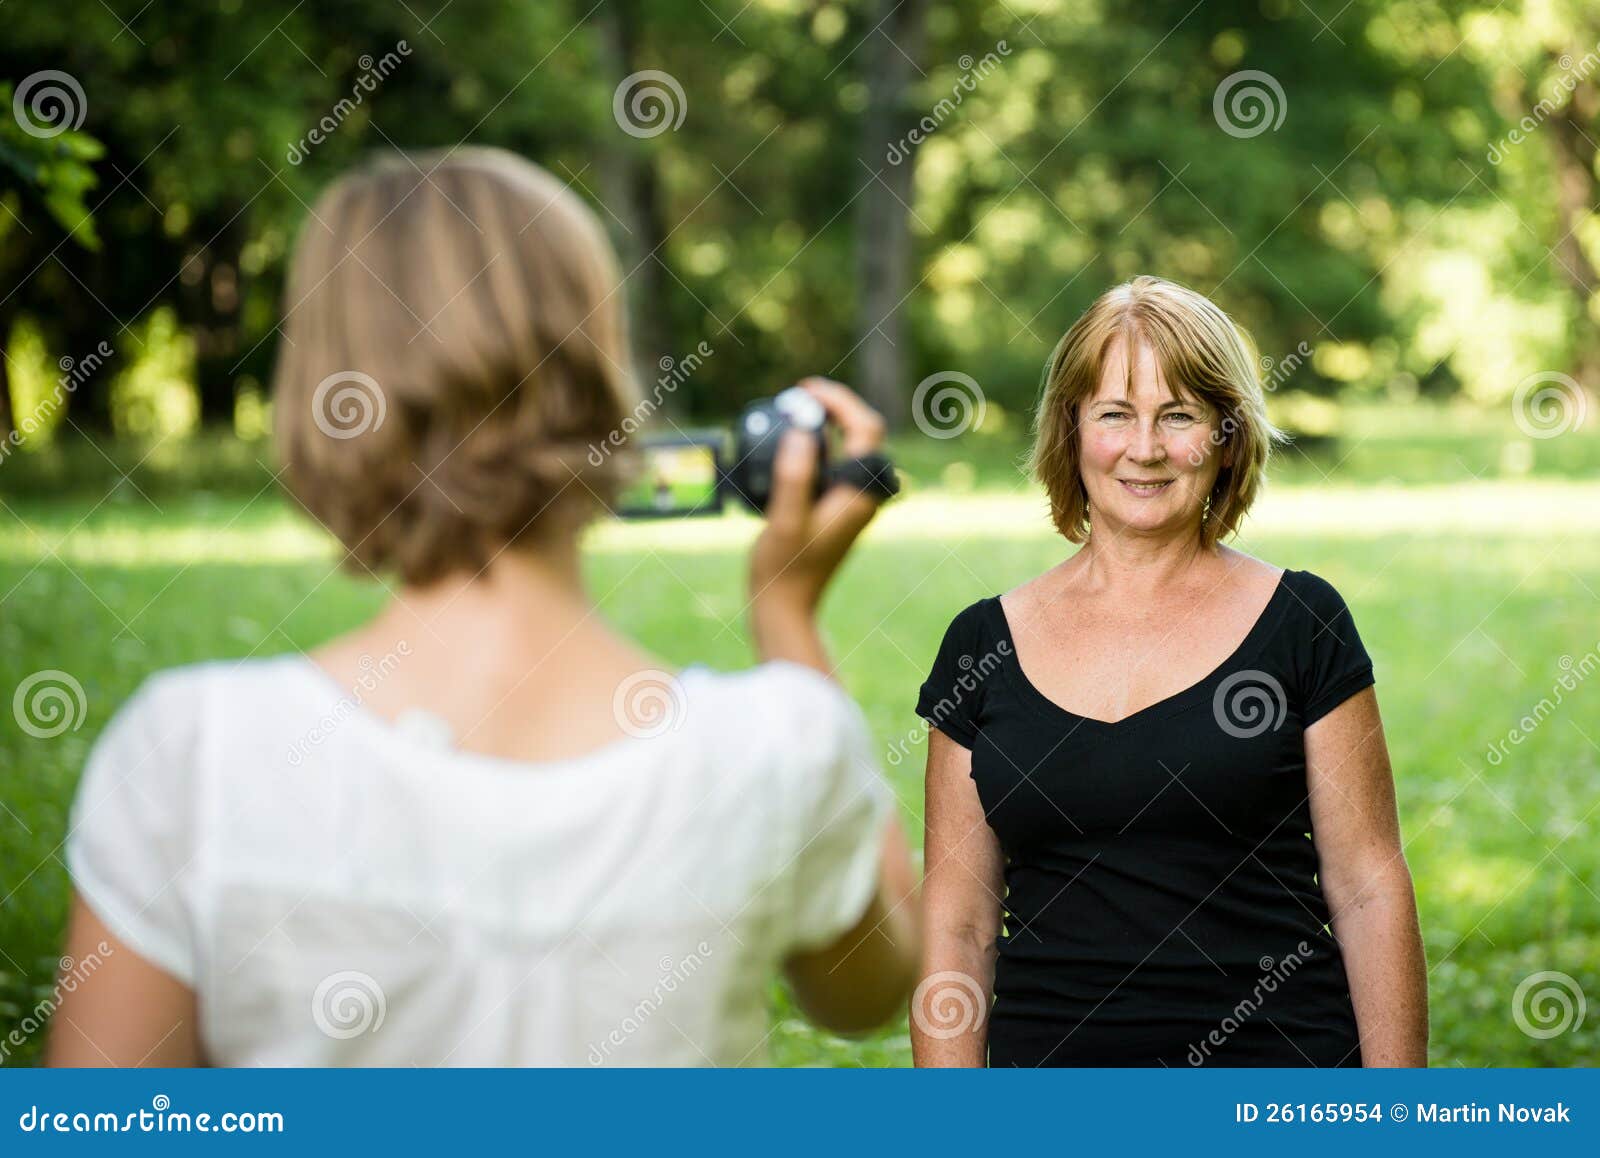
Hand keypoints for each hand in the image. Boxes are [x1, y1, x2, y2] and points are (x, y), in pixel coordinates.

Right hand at [749, 377, 886, 615]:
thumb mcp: (784, 521)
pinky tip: (793, 442)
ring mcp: (852, 500)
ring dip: (828, 422)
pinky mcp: (838, 506)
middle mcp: (862, 494)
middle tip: (800, 395)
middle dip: (836, 406)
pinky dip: (820, 443)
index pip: (865, 430)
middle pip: (864, 432)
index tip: (806, 390)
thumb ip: (795, 476)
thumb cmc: (784, 568)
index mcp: (858, 495)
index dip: (840, 401)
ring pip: (852, 445)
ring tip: (794, 410)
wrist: (786, 605)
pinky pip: (838, 462)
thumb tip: (803, 431)